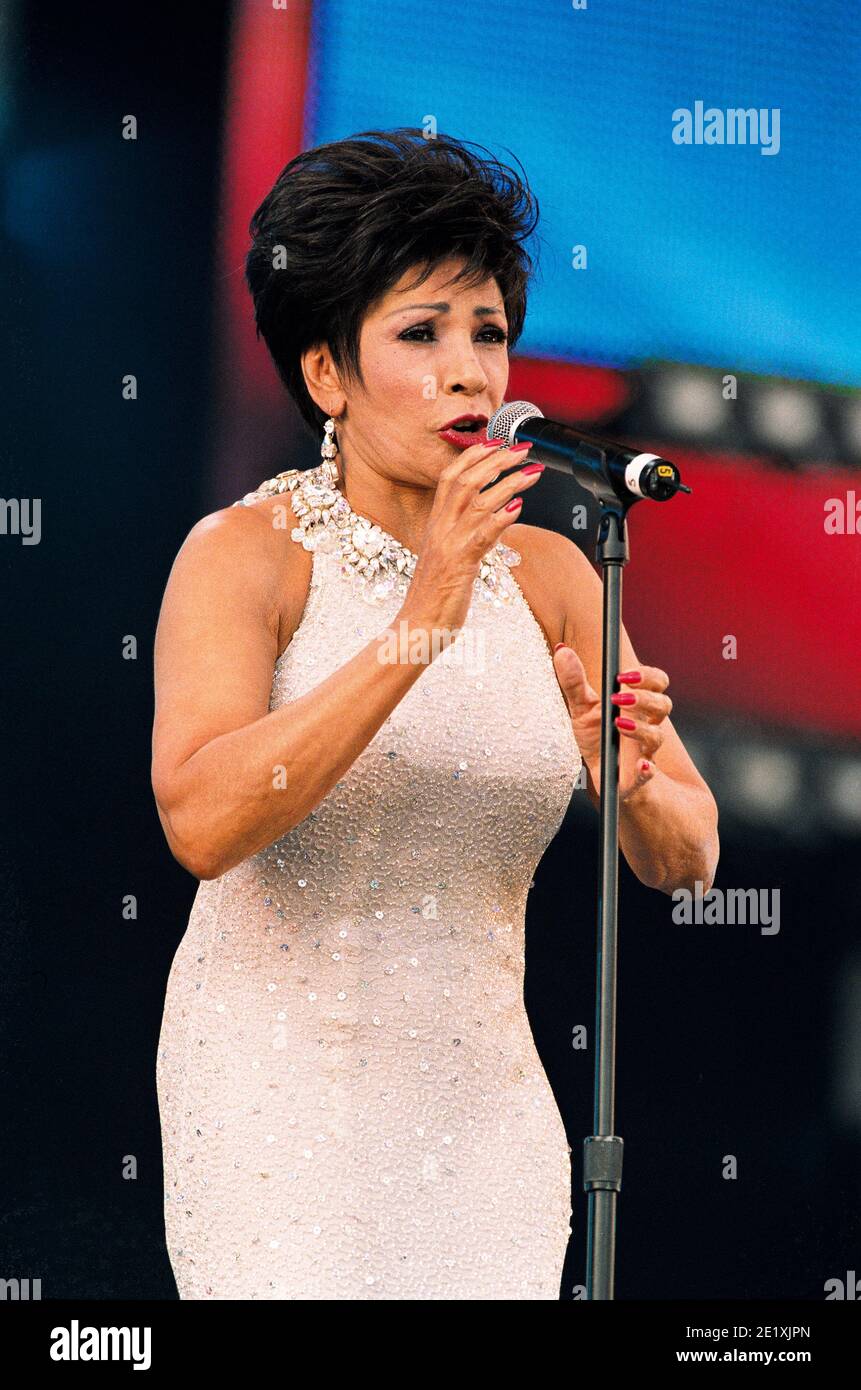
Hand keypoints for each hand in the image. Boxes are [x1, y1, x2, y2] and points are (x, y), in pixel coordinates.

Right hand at [399, 433, 544, 644]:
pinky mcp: (460, 564)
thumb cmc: (434, 596)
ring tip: (532, 472)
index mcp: (436, 523)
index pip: (451, 476)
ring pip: (477, 501)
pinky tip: (519, 508)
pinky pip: (482, 535)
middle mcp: (440, 528)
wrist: (418, 627)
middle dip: (496, 459)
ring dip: (508, 482)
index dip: (474, 455)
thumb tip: (495, 516)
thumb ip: (466, 534)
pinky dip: (501, 518)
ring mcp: (449, 544)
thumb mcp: (447, 557)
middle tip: (522, 449)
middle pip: (466, 479)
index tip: (498, 442)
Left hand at [552, 647, 671, 798]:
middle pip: (663, 704)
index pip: (656, 681)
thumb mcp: (581, 708)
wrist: (602, 776)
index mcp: (637, 703)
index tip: (623, 676)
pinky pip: (650, 774)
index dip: (646, 676)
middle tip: (619, 697)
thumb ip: (573, 681)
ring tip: (618, 723)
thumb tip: (562, 651)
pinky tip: (643, 766)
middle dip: (645, 698)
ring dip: (641, 728)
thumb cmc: (597, 737)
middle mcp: (647, 724)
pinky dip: (647, 770)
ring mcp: (644, 750)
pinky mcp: (638, 776)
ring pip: (657, 736)